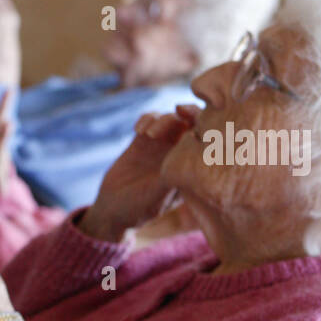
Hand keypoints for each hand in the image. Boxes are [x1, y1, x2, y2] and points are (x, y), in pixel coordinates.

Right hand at [79, 106, 196, 241]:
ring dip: (163, 119)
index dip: (206, 125)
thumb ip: (172, 173)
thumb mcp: (158, 195)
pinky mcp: (142, 142)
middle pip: (194, 122)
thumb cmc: (139, 208)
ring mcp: (161, 147)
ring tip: (148, 134)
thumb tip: (187, 149)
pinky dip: (146, 118)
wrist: (112, 210)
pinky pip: (150, 119)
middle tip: (179, 110)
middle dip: (189, 111)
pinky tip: (137, 130)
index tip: (194, 124)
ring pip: (172, 119)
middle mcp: (179, 154)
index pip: (208, 140)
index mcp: (191, 167)